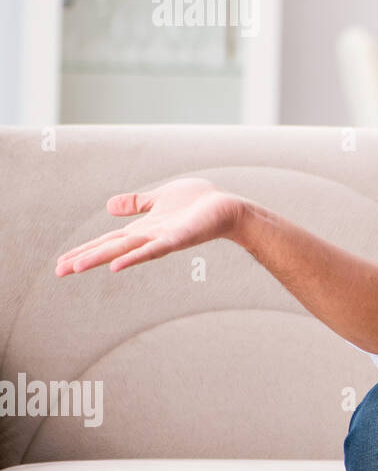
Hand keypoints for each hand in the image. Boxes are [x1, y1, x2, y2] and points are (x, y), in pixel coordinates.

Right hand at [54, 178, 245, 275]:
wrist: (227, 207)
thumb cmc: (198, 202)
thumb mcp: (159, 198)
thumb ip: (136, 203)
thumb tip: (109, 206)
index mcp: (142, 228)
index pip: (108, 240)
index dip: (85, 249)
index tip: (61, 262)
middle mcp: (148, 236)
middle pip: (111, 248)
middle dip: (84, 259)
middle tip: (58, 272)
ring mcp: (162, 239)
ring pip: (126, 250)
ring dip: (101, 259)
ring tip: (76, 268)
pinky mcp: (178, 238)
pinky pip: (154, 249)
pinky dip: (136, 256)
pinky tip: (117, 266)